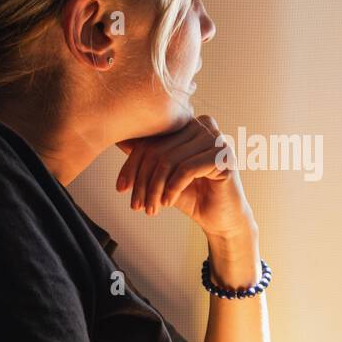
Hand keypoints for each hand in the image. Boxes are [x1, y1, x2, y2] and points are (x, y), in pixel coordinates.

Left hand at [115, 114, 253, 239]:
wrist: (221, 218)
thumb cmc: (191, 194)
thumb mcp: (162, 174)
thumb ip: (145, 155)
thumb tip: (117, 137)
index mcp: (187, 123)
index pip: (150, 139)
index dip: (132, 165)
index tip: (121, 188)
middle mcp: (203, 125)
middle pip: (158, 150)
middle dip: (142, 181)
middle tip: (136, 205)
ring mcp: (216, 139)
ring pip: (169, 160)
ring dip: (155, 189)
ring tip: (151, 208)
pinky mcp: (223, 157)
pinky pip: (186, 169)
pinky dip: (172, 188)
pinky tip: (167, 203)